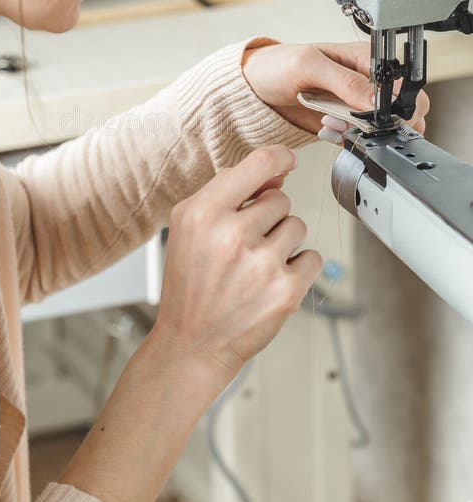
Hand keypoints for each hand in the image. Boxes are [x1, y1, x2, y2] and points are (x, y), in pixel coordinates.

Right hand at [154, 145, 321, 383]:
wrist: (192, 344)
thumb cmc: (191, 284)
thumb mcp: (190, 227)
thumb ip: (228, 192)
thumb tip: (276, 173)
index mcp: (204, 213)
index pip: (258, 163)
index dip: (279, 157)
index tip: (286, 162)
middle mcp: (233, 235)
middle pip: (280, 199)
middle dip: (267, 217)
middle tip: (243, 246)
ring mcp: (262, 264)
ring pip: (297, 226)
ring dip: (282, 242)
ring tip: (255, 266)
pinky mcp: (286, 291)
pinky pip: (312, 257)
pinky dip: (298, 268)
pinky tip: (271, 281)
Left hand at [242, 41, 429, 135]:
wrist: (255, 88)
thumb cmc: (278, 65)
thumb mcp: (310, 65)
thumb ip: (346, 81)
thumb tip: (375, 99)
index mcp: (367, 59)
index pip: (403, 84)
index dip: (397, 105)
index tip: (375, 116)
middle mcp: (368, 83)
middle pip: (402, 111)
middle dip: (381, 124)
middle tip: (353, 122)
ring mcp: (358, 105)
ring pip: (383, 130)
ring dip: (360, 133)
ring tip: (331, 121)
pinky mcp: (346, 124)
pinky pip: (361, 139)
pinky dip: (347, 140)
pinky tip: (327, 128)